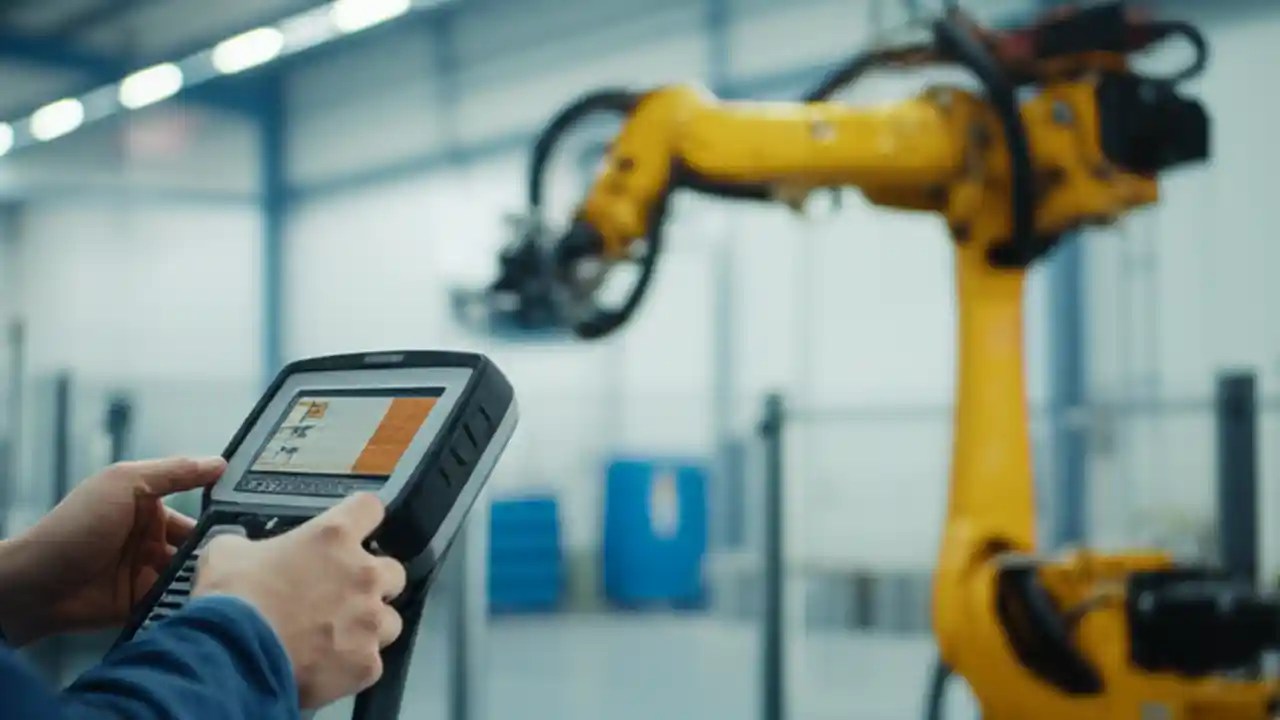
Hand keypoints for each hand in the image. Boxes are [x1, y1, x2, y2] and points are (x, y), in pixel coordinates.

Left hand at [0, 457, 225, 645]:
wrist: (34, 586)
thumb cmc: (72, 527)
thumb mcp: (124, 483)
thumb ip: (173, 472)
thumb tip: (219, 463)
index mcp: (148, 507)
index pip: (198, 510)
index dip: (222, 515)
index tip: (252, 521)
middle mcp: (151, 539)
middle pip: (200, 545)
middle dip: (220, 551)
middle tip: (244, 556)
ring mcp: (147, 572)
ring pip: (192, 574)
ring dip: (206, 576)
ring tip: (228, 579)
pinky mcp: (142, 602)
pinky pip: (176, 601)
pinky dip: (190, 600)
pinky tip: (207, 599)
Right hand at [194, 493, 405, 708]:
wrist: (231, 660)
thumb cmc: (231, 601)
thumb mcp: (226, 553)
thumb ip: (248, 545)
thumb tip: (244, 551)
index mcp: (334, 537)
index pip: (370, 509)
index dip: (361, 519)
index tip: (353, 531)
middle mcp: (363, 574)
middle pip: (393, 570)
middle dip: (374, 582)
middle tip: (344, 595)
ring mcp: (370, 621)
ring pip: (390, 620)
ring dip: (370, 625)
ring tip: (339, 638)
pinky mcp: (367, 663)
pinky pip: (371, 662)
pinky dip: (353, 665)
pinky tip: (329, 669)